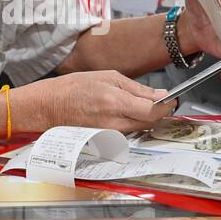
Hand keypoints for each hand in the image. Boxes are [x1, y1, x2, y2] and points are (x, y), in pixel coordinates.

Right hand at [15, 70, 176, 133]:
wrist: (49, 107)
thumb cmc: (73, 89)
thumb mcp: (108, 77)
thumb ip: (137, 89)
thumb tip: (160, 96)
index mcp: (116, 103)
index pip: (155, 111)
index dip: (167, 105)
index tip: (171, 99)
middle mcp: (115, 124)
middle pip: (151, 122)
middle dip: (157, 111)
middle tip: (154, 99)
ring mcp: (111, 136)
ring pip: (141, 129)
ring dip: (143, 117)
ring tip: (130, 104)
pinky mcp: (107, 142)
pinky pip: (128, 133)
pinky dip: (130, 124)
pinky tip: (119, 114)